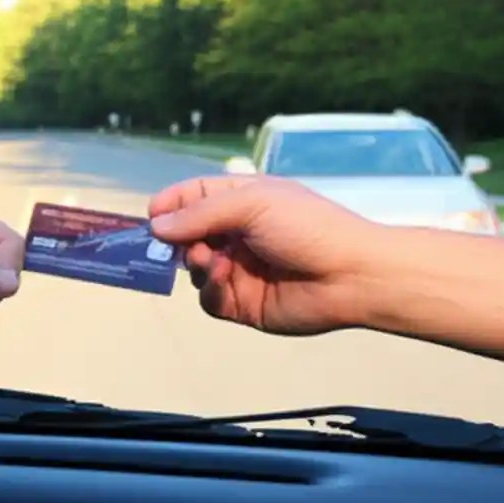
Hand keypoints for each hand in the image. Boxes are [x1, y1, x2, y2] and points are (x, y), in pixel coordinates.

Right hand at [149, 175, 380, 334]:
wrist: (350, 276)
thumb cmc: (307, 227)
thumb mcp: (252, 204)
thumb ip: (201, 213)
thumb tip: (156, 224)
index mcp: (243, 201)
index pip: (194, 198)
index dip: (171, 205)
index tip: (152, 215)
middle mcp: (237, 234)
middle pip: (186, 235)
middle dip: (177, 239)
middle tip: (174, 245)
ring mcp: (239, 270)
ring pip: (193, 269)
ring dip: (195, 264)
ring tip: (211, 261)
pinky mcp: (243, 304)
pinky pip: (209, 299)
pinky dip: (209, 289)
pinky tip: (224, 280)